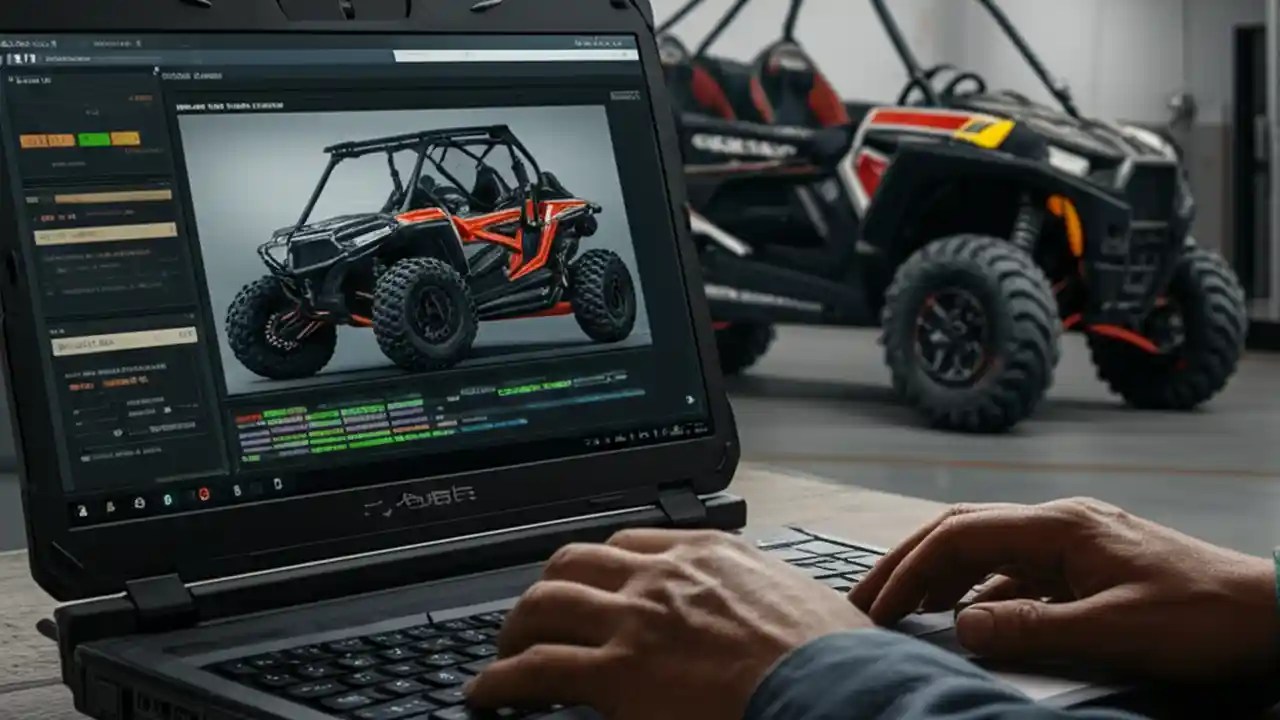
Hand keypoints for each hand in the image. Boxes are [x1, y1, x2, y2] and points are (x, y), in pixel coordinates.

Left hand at [467, 529, 871, 719]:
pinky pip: (537, 668)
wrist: (833, 687)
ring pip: (546, 604)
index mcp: (709, 554)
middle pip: (576, 563)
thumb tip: (762, 618)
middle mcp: (663, 575)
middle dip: (547, 589)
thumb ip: (761, 596)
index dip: (599, 566)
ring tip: (504, 653)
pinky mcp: (618, 673)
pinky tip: (487, 694)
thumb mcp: (799, 601)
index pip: (631, 541)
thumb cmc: (833, 657)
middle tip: (535, 616)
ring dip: (516, 628)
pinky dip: (501, 680)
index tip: (591, 582)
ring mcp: (636, 621)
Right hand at [850, 498, 1279, 680]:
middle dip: (908, 564)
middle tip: (865, 600)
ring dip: (940, 578)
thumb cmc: (1205, 617)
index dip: (909, 570)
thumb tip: (960, 626)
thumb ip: (1034, 629)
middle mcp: (1061, 524)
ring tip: (902, 610)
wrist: (1274, 614)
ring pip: (987, 552)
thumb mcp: (1116, 631)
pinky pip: (1017, 576)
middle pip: (962, 532)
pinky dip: (981, 596)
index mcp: (1061, 526)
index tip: (875, 607)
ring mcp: (1075, 544)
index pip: (960, 536)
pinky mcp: (1089, 567)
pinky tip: (969, 622)